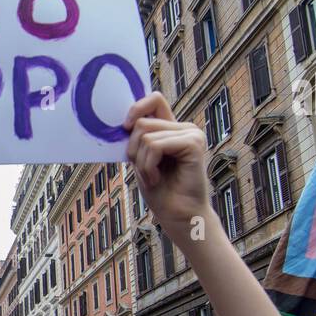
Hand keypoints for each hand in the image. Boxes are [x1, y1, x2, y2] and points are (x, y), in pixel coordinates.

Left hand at [123, 93, 210, 242]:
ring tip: (153, 177)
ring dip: (141, 162)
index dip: (136, 107)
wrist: (178, 216)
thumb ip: (138, 138)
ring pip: (146, 134)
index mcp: (173, 128)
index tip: (125, 127)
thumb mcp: (142, 159)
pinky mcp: (193, 143)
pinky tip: (157, 178)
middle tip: (145, 170)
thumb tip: (122, 121)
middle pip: (142, 121)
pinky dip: (148, 165)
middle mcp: (184, 127)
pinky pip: (155, 145)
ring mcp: (191, 133)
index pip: (154, 99)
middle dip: (133, 149)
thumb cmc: (160, 191)